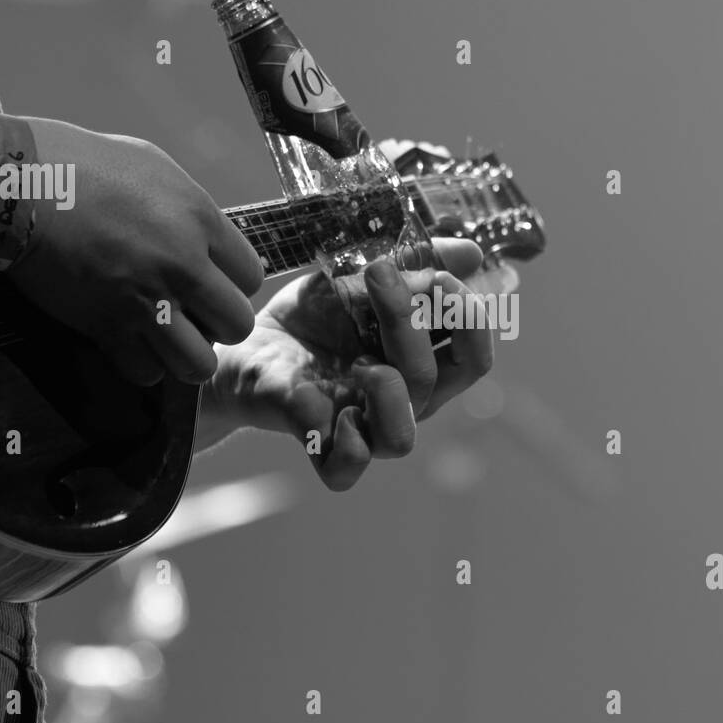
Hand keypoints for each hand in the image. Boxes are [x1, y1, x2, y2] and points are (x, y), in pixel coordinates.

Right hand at [8, 119, 261, 384]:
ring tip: (170, 340)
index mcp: (200, 221)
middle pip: (238, 325)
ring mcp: (146, 301)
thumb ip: (191, 210)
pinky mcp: (107, 328)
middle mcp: (183, 266)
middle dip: (220, 326)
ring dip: (187, 357)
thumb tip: (209, 239)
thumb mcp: (154, 167)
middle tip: (194, 315)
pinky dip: (141, 364)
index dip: (234, 284)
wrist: (18, 187)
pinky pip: (146, 372)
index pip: (253, 277)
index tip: (211, 280)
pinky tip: (131, 343)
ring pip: (199, 365)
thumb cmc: (82, 163)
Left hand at [203, 238, 503, 489]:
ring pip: (402, 437)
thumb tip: (472, 251)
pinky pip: (345, 471)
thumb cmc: (316, 315)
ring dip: (391, 393)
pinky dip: (345, 446)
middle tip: (381, 275)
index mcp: (424, 362)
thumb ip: (416, 264)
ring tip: (362, 362)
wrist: (247, 341)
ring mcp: (363, 426)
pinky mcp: (319, 444)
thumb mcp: (363, 276)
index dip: (470, 318)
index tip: (436, 275)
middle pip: (443, 382)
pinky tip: (331, 412)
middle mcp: (405, 400)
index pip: (474, 356)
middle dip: (417, 322)